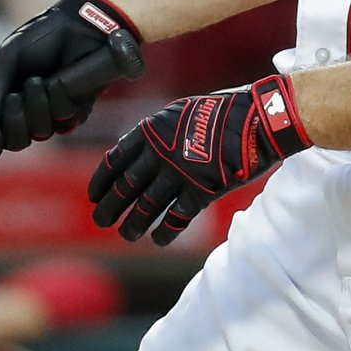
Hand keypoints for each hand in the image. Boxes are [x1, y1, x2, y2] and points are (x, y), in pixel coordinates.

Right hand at [0, 0, 145, 156]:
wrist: (78, 25)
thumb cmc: (40, 37)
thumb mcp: (8, 57)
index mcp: (3, 102)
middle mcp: (27, 113)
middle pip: (15, 142)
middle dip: (12, 122)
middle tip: (14, 97)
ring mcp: (52, 115)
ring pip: (39, 133)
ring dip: (35, 108)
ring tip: (37, 81)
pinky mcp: (76, 111)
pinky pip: (63, 120)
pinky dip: (57, 100)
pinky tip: (57, 82)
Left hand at [88, 73, 308, 245]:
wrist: (257, 120)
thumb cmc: (221, 111)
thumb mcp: (179, 111)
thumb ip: (154, 130)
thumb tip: (130, 144)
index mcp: (150, 131)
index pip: (115, 161)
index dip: (101, 182)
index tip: (94, 195)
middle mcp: (159, 155)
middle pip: (125, 188)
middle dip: (109, 208)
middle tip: (101, 221)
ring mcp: (179, 175)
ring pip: (146, 208)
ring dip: (133, 225)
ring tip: (126, 234)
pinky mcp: (201, 192)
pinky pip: (176, 219)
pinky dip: (165, 232)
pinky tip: (158, 240)